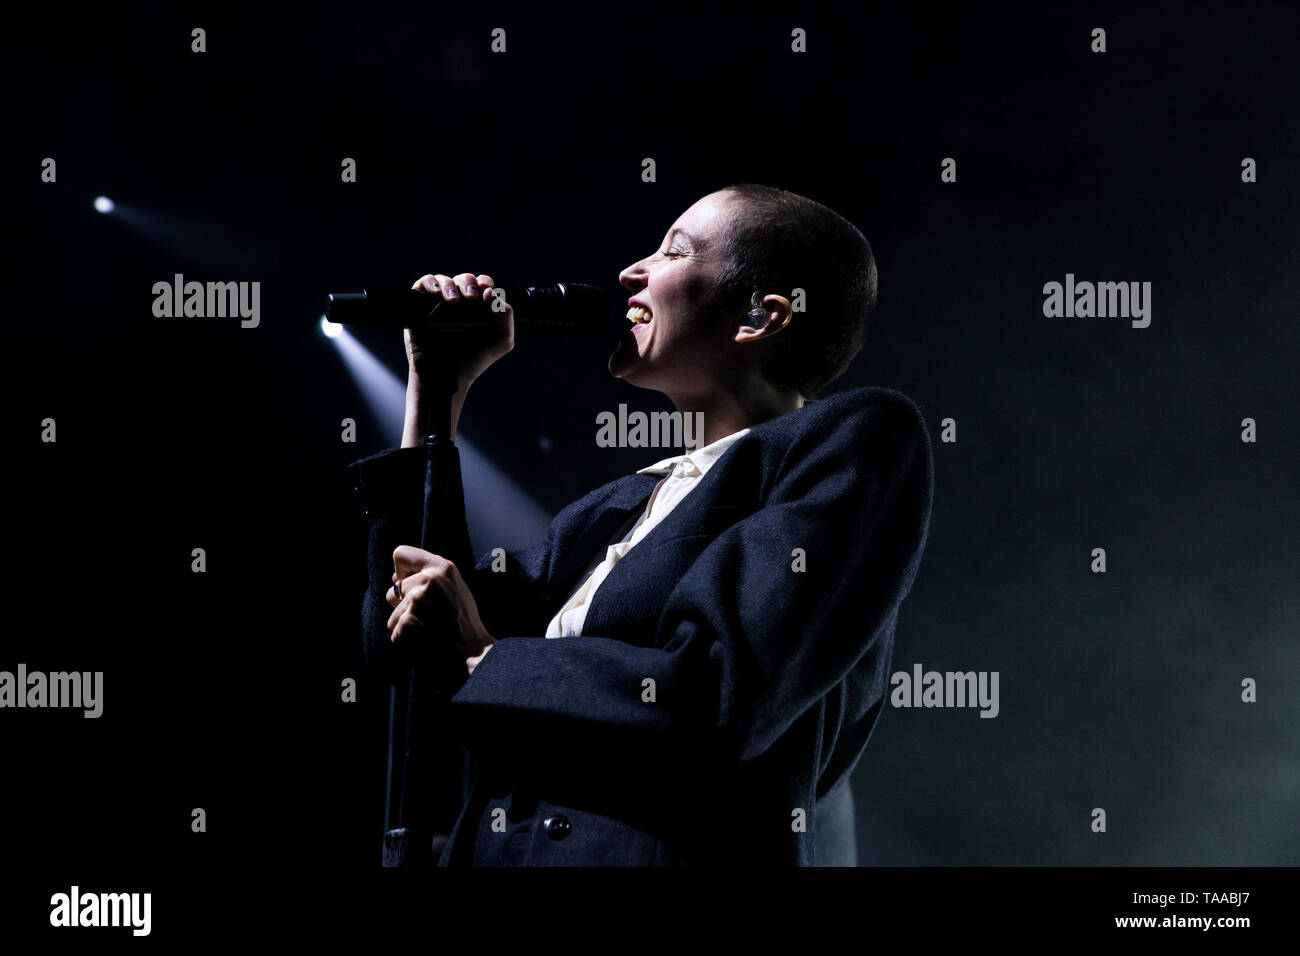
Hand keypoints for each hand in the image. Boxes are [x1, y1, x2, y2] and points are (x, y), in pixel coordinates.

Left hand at [387, 545, 495, 675]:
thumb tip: (395, 577)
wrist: (473, 654)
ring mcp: (414, 603)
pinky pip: (396, 632)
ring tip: (429, 630)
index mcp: (442, 568)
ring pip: (393, 615)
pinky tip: (425, 641)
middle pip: (393, 590)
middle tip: (428, 617)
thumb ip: (430, 577)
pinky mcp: (405, 625)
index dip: (401, 570)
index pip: (401, 554)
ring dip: (406, 625)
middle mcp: (426, 581)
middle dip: (403, 605)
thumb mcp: (456, 588)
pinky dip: (407, 640)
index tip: (407, 582)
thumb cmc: (465, 622)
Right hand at [406, 272, 513, 388]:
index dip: (484, 282)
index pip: (482, 285)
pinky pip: (423, 284)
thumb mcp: (501, 340)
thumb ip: (506, 316)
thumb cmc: (472, 361)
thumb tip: (490, 292)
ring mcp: (438, 305)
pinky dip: (430, 283)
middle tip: (471, 296)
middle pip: (464, 279)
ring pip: (444, 280)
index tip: (485, 290)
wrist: (445, 377)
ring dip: (450, 285)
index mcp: (478, 309)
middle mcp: (459, 305)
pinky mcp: (419, 308)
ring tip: (453, 301)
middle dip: (469, 283)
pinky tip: (437, 293)